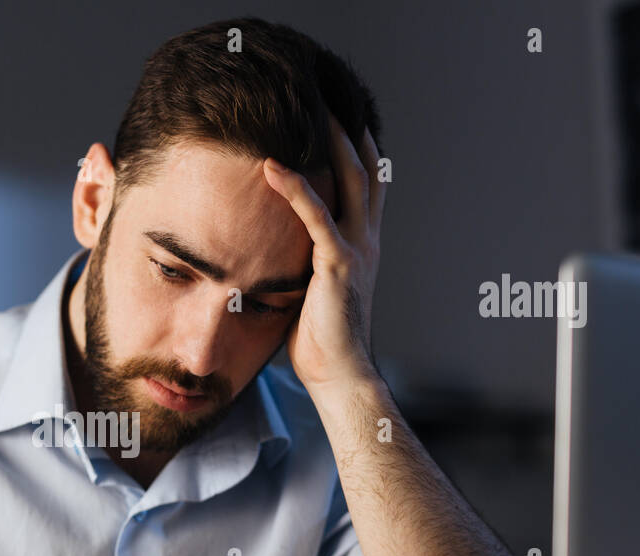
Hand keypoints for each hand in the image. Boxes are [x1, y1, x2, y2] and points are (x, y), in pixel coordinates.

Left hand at [262, 114, 385, 391]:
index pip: (366, 186)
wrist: (340, 377)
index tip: (341, 118)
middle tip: (331, 95)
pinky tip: (272, 167)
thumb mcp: (311, 292)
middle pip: (366, 170)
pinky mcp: (338, 265)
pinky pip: (317, 216)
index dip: (358, 149)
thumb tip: (272, 251)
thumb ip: (302, 263)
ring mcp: (356, 250)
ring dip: (330, 142)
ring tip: (310, 109)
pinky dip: (294, 189)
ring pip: (351, 181)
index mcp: (363, 246)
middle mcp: (367, 241)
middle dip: (350, 130)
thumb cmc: (319, 343)